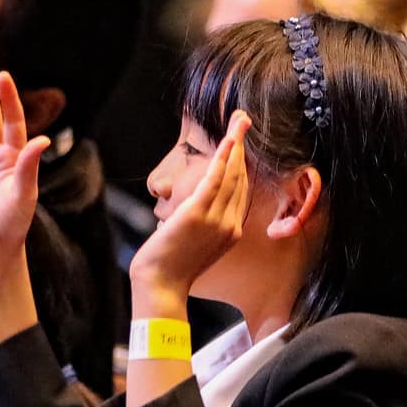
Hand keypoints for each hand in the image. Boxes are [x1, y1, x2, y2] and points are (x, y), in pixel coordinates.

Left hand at [128, 110, 250, 306]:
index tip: (240, 142)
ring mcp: (216, 219)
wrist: (161, 285)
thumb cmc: (172, 267)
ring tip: (239, 121)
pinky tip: (229, 140)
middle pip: (240, 178)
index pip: (240, 190)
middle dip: (243, 147)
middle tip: (244, 121)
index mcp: (231, 232)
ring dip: (236, 145)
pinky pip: (216, 179)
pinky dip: (224, 158)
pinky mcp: (199, 213)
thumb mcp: (196, 244)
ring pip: (231, 175)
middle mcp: (229, 224)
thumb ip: (203, 224)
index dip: (242, 163)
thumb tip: (195, 208)